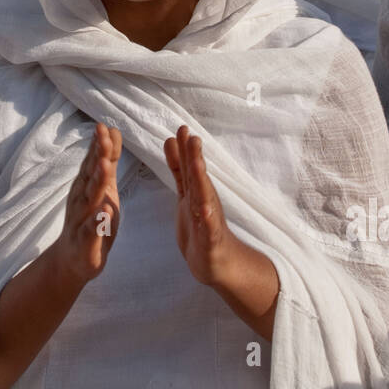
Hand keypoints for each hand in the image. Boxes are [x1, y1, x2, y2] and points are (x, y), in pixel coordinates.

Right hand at [53, 123, 121, 284]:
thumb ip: (107, 161)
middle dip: (97, 155)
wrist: (72, 259)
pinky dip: (97, 221)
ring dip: (96, 181)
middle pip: (90, 174)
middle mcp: (82, 198)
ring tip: (105, 165)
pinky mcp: (85, 240)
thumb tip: (111, 132)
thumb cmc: (90, 218)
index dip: (100, 144)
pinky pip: (91, 230)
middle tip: (104, 136)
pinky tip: (104, 211)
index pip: (95, 161)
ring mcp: (82, 219)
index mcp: (88, 185)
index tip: (106, 126)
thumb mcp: (102, 187)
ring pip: (90, 198)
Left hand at [164, 124, 238, 286]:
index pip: (189, 167)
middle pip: (198, 177)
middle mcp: (204, 201)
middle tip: (191, 136)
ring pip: (204, 198)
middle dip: (194, 157)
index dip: (184, 149)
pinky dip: (208, 218)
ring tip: (198, 164)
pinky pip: (209, 228)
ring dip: (202, 181)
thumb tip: (171, 139)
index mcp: (195, 191)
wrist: (217, 261)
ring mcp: (209, 220)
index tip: (180, 128)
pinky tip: (205, 209)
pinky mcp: (210, 240)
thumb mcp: (187, 192)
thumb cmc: (201, 224)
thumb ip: (180, 167)